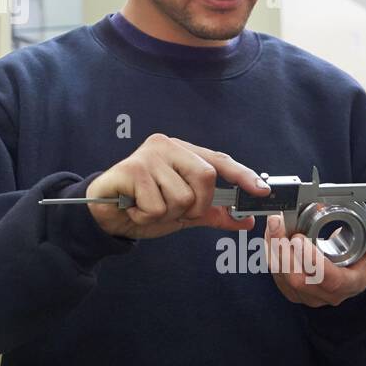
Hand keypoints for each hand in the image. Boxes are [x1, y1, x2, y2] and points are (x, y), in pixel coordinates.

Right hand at [85, 134, 270, 239]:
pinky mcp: (131, 169)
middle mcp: (166, 146)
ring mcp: (148, 156)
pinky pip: (156, 205)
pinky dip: (146, 216)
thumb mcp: (183, 213)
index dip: (243, 175)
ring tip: (147, 207)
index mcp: (181, 151)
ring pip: (180, 197)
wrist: (103, 215)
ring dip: (166, 214)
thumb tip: (244, 220)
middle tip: (175, 211)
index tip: (263, 190)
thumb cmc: (142, 207)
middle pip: (205, 177)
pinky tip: (134, 208)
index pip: (219, 160)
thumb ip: (212, 213)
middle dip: (195, 205)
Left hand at [265, 213, 365, 305]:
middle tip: (280, 223)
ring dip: (274, 247)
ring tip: (274, 222)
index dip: (312, 261)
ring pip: (282, 276)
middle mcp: (327, 294)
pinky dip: (270, 251)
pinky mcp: (289, 289)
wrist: (345, 271)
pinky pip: (274, 273)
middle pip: (299, 280)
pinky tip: (271, 232)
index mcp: (350, 283)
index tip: (300, 238)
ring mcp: (306, 295)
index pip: (330, 281)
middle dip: (284, 251)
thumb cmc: (358, 255)